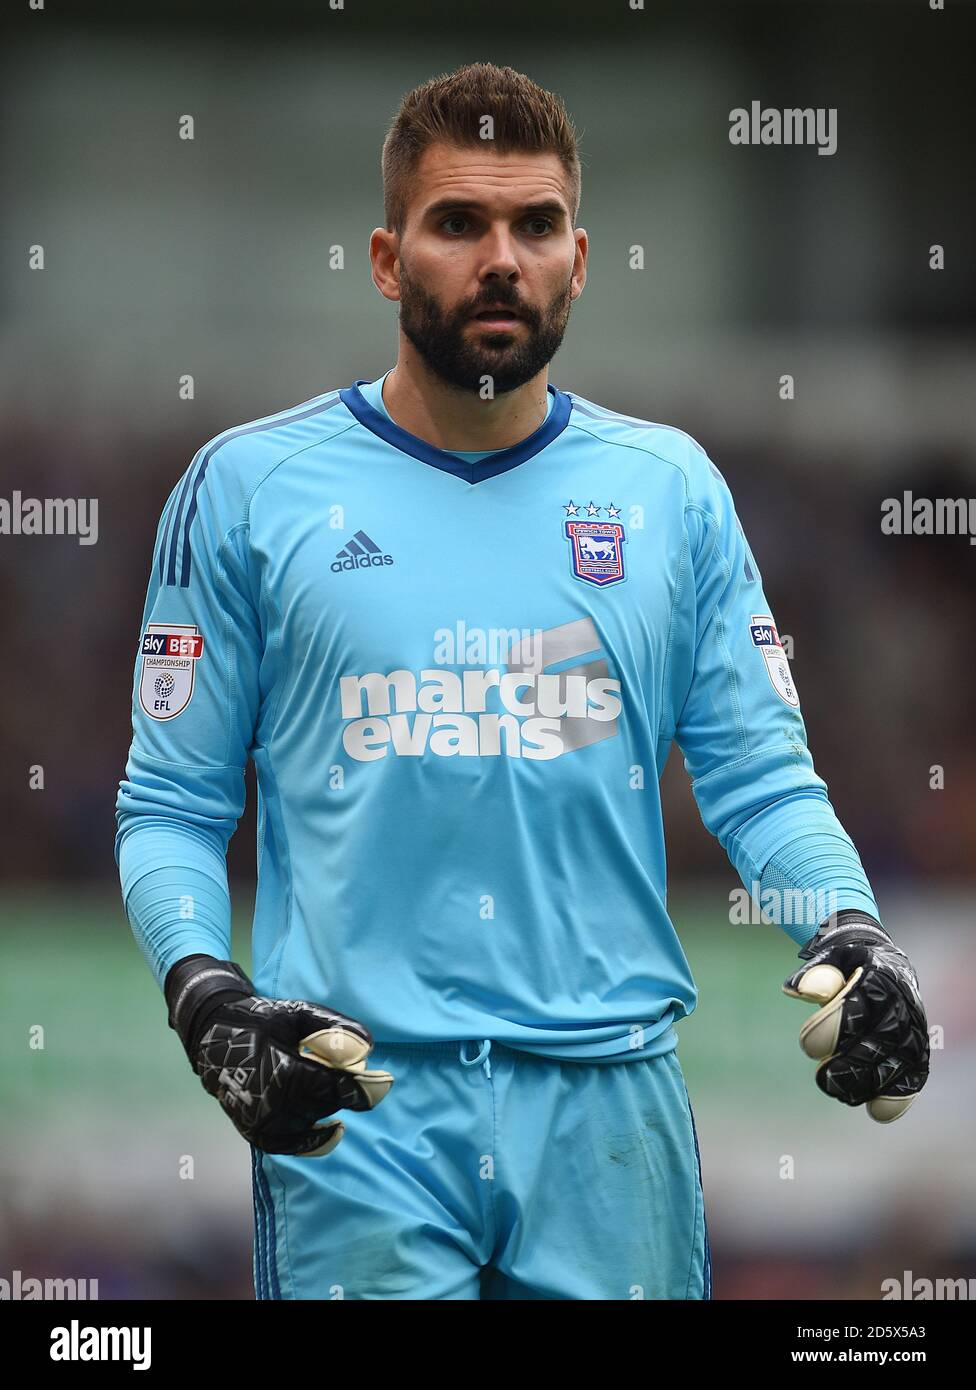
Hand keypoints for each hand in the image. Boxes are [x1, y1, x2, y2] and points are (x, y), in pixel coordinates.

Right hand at [165, 955, 393, 1154]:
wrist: (213, 1035)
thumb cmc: (259, 1019)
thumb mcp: (298, 1014)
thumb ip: (334, 1028)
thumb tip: (368, 1048)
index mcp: (285, 1074)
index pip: (337, 1090)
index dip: (364, 1088)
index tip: (385, 1082)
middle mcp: (274, 1105)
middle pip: (328, 1103)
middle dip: (341, 1085)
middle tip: (344, 1067)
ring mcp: (263, 1123)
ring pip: (313, 1119)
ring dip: (325, 1102)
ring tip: (319, 1078)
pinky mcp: (255, 1132)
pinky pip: (292, 1144)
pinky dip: (314, 1140)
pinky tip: (334, 1129)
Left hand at [783, 912, 928, 1122]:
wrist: (889, 967)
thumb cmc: (850, 967)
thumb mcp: (831, 958)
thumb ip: (815, 973)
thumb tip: (801, 992)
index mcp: (876, 982)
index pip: (851, 1013)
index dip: (826, 1033)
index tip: (809, 1045)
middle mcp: (900, 1009)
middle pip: (873, 1047)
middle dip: (843, 1069)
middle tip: (822, 1077)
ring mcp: (913, 1034)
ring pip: (892, 1068)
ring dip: (862, 1087)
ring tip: (838, 1090)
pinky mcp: (920, 1055)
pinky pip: (912, 1082)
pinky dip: (893, 1099)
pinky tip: (873, 1106)